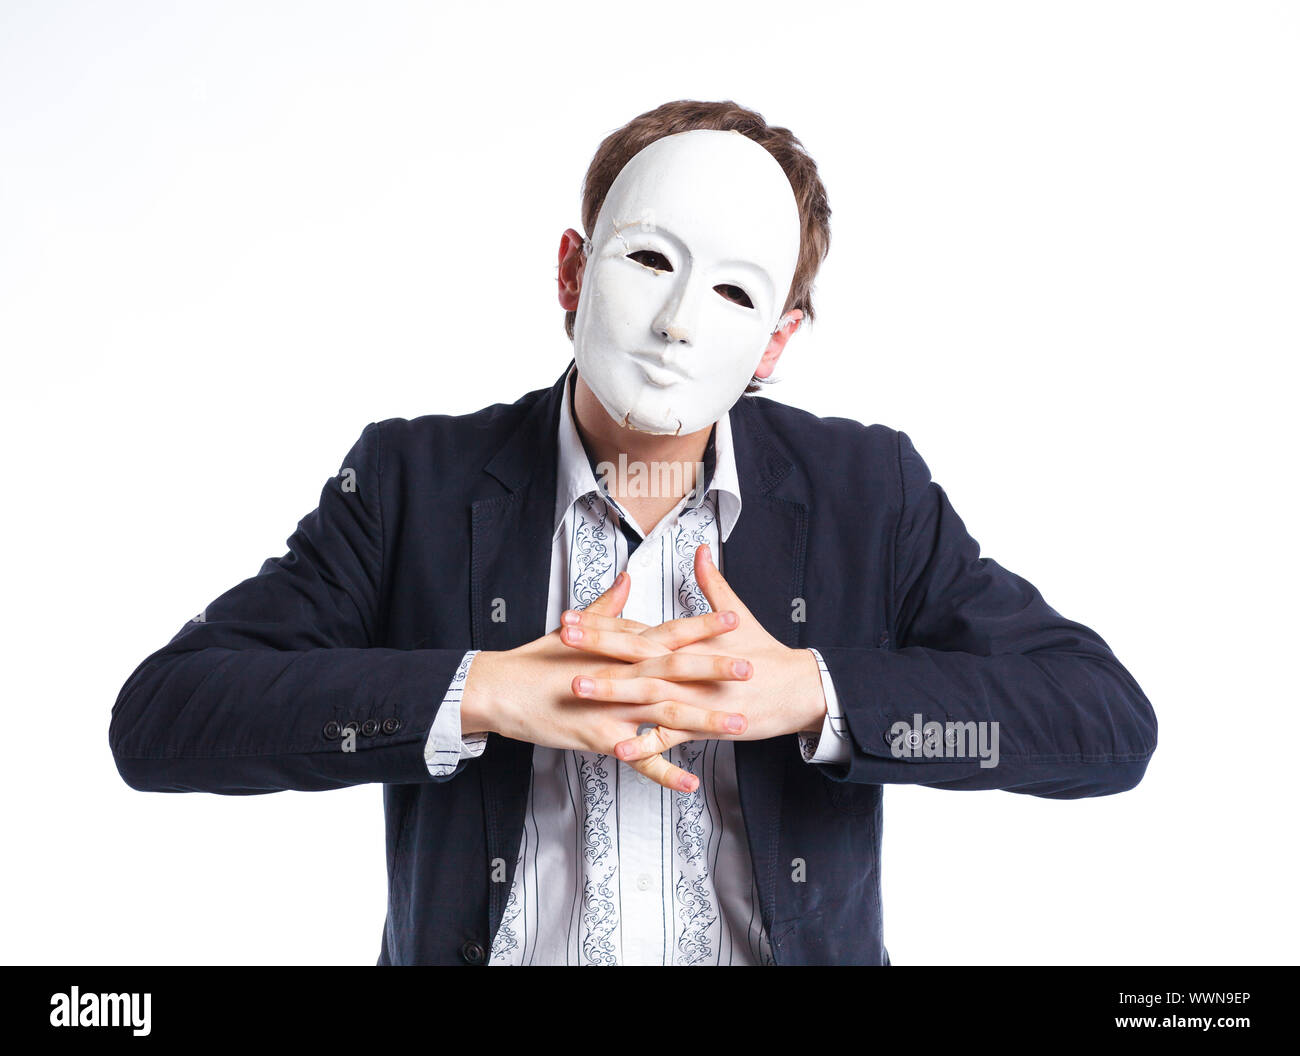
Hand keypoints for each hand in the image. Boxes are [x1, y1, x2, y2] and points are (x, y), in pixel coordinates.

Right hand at [459, 571, 752, 792]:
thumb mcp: (573, 629)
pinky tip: (692, 782)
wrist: (500, 689)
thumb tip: (626, 578)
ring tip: (737, 725)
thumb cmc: (536, 660)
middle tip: (751, 668)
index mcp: (618, 648)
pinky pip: (638, 758)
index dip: (702, 626)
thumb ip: (607, 607)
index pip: (668, 633)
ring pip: (666, 714)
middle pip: (676, 670)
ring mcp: (611, 707)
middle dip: (715, 670)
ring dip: (704, 720)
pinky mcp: (599, 737)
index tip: (734, 619)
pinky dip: (665, 772)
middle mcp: (620, 675)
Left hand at [561, 544, 827, 762]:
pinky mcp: (705, 724)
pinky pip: (670, 736)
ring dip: (611, 690)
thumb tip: (700, 550)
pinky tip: (619, 747)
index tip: (569, 616)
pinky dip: (646, 743)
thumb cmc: (766, 651)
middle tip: (562, 639)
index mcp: (687, 639)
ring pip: (646, 692)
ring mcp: (694, 694)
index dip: (601, 621)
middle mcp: (686, 664)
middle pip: (635, 653)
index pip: (636, 627)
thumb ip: (712, 583)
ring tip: (577, 687)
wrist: (799, 687)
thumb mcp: (737, 613)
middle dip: (596, 646)